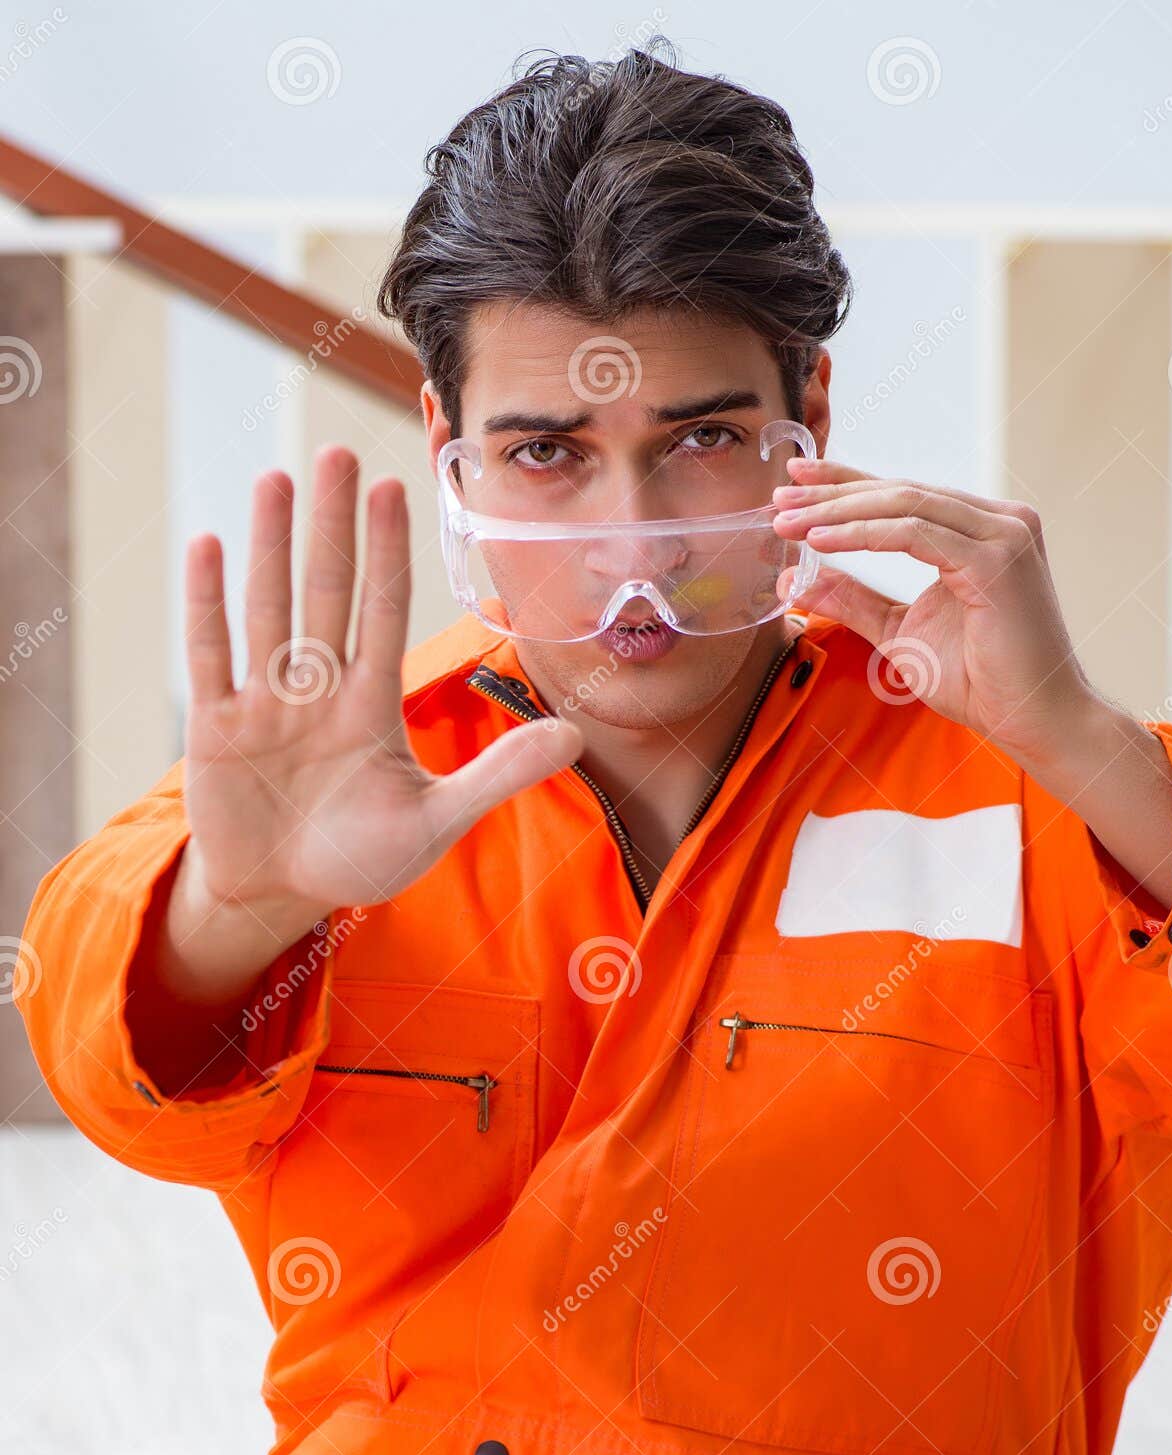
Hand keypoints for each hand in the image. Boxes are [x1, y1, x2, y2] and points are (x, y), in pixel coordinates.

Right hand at [177, 446, 579, 948]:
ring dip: (272, 546)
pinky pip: (211, 656)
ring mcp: (266, 704)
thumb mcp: (437, 819)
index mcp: (373, 706)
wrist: (283, 895)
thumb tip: (577, 736)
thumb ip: (499, 774)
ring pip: (270, 609)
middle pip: (328, 592)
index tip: (398, 489)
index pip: (384, 611)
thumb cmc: (359, 856)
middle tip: (339, 454)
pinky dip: (209, 605)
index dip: (390, 552)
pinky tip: (208, 545)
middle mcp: (320, 690)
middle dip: (335, 526)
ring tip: (277, 479)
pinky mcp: (217, 728)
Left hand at [772, 457, 1171, 905]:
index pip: (903, 496)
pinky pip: (915, 533)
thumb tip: (797, 579)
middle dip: (832, 493)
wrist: (1034, 720)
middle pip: (900, 491)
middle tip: (778, 498)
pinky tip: (823, 541)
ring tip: (790, 523)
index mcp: (980, 531)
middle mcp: (999, 521)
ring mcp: (1003, 533)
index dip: (845, 484)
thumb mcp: (900, 632)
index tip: (793, 484)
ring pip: (905, 504)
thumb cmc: (980, 682)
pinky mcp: (997, 558)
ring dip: (839, 511)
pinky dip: (863, 535)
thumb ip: (855, 600)